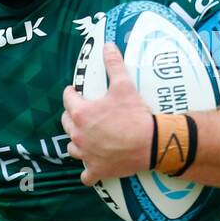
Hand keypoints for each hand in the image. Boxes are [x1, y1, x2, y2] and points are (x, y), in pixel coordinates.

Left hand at [61, 44, 153, 184]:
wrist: (152, 143)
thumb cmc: (135, 114)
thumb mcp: (124, 85)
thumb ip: (113, 64)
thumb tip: (107, 45)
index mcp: (81, 113)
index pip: (67, 99)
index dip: (72, 93)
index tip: (76, 91)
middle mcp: (79, 135)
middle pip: (67, 123)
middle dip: (72, 117)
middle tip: (82, 113)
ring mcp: (86, 154)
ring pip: (72, 148)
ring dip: (77, 142)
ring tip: (86, 138)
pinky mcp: (97, 170)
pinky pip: (86, 175)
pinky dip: (88, 171)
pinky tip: (92, 167)